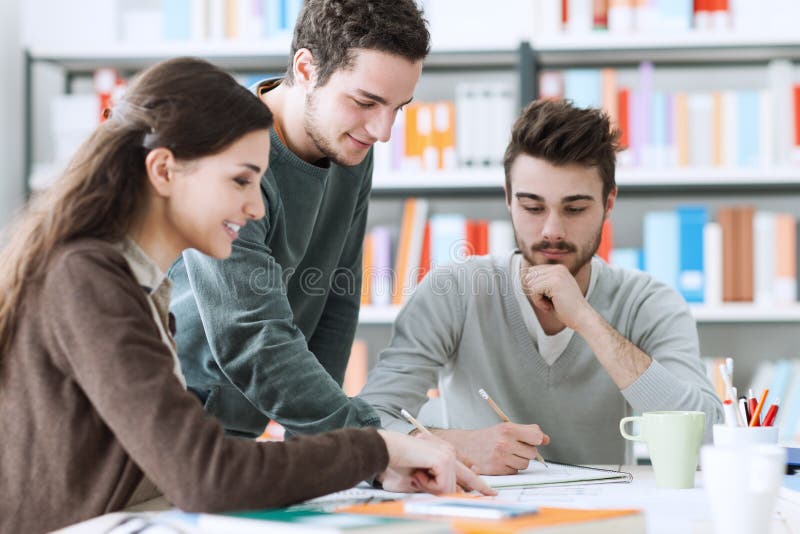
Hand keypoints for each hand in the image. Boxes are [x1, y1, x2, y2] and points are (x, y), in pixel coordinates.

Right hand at [376, 430, 494, 494]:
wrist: (386, 449)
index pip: (466, 471)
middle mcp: (449, 451)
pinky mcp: (443, 460)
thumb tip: (453, 495)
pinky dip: (427, 486)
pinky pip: (442, 487)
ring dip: (430, 488)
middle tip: (480, 494)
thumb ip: (438, 484)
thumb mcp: (421, 478)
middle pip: (467, 479)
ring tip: (417, 476)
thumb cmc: (397, 462)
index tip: (490, 493)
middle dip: (472, 490)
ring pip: (450, 488)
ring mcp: (448, 455)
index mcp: (443, 453)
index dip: (478, 484)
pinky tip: (417, 474)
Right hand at [434, 423, 549, 474]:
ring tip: (507, 454)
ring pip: (525, 464)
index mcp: (507, 429)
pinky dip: (510, 468)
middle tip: (515, 447)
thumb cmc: (486, 437)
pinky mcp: (497, 470)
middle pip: (532, 452)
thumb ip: (527, 431)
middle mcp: (504, 443)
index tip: (534, 440)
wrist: (465, 446)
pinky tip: (501, 461)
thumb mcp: (505, 428)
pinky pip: (515, 471)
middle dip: (526, 451)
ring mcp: (501, 457)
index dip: (538, 439)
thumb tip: (545, 439)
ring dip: (519, 460)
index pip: (536, 436)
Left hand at [521, 264, 592, 330]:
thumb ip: (540, 283)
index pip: (532, 272)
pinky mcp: (554, 282)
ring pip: (530, 284)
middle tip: (549, 301)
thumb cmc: (566, 309)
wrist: (582, 318)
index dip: (535, 288)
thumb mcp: (551, 292)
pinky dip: (538, 302)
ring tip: (551, 303)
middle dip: (535, 292)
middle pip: (529, 276)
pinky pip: (534, 291)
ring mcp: (557, 273)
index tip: (548, 297)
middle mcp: (558, 268)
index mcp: (558, 269)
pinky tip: (550, 306)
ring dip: (537, 298)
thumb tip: (522, 277)